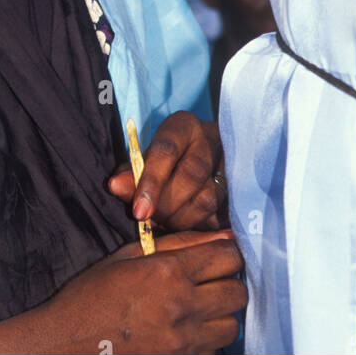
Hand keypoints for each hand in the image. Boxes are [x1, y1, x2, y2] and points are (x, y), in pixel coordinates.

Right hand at [0, 230, 245, 354]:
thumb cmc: (93, 293)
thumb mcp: (129, 255)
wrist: (69, 341)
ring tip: (199, 306)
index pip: (227, 256)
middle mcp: (183, 306)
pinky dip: (208, 339)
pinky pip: (214, 350)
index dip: (229, 251)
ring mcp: (185, 340)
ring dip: (221, 313)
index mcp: (169, 272)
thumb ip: (177, 243)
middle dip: (228, 281)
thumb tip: (221, 236)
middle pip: (237, 292)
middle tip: (210, 279)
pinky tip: (187, 329)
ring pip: (231, 325)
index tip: (221, 253)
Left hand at [108, 112, 226, 231]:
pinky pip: (219, 216)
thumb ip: (132, 171)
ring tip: (164, 222)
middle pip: (191, 175)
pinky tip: (185, 228)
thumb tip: (116, 186)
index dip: (151, 182)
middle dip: (166, 204)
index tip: (139, 211)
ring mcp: (230, 165)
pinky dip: (198, 228)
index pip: (166, 150)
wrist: (204, 153)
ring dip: (181, 219)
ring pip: (207, 199)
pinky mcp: (239, 191)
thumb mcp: (147, 155)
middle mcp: (210, 141)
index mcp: (183, 126)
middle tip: (149, 218)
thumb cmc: (167, 156)